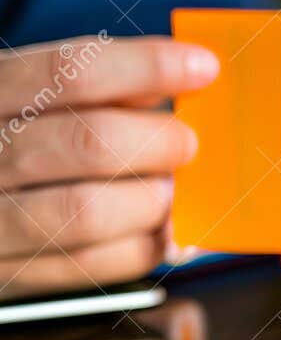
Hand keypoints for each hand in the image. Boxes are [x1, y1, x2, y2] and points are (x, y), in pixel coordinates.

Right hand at [0, 35, 219, 296]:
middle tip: (187, 142)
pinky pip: (92, 265)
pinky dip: (143, 246)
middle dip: (159, 142)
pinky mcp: (8, 272)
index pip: (71, 72)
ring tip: (171, 189)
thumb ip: (102, 89)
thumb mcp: (36, 99)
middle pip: (89, 142)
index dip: (147, 67)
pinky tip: (160, 228)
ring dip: (152, 200)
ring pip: (90, 211)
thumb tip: (183, 81)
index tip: (203, 67)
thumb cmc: (15, 139)